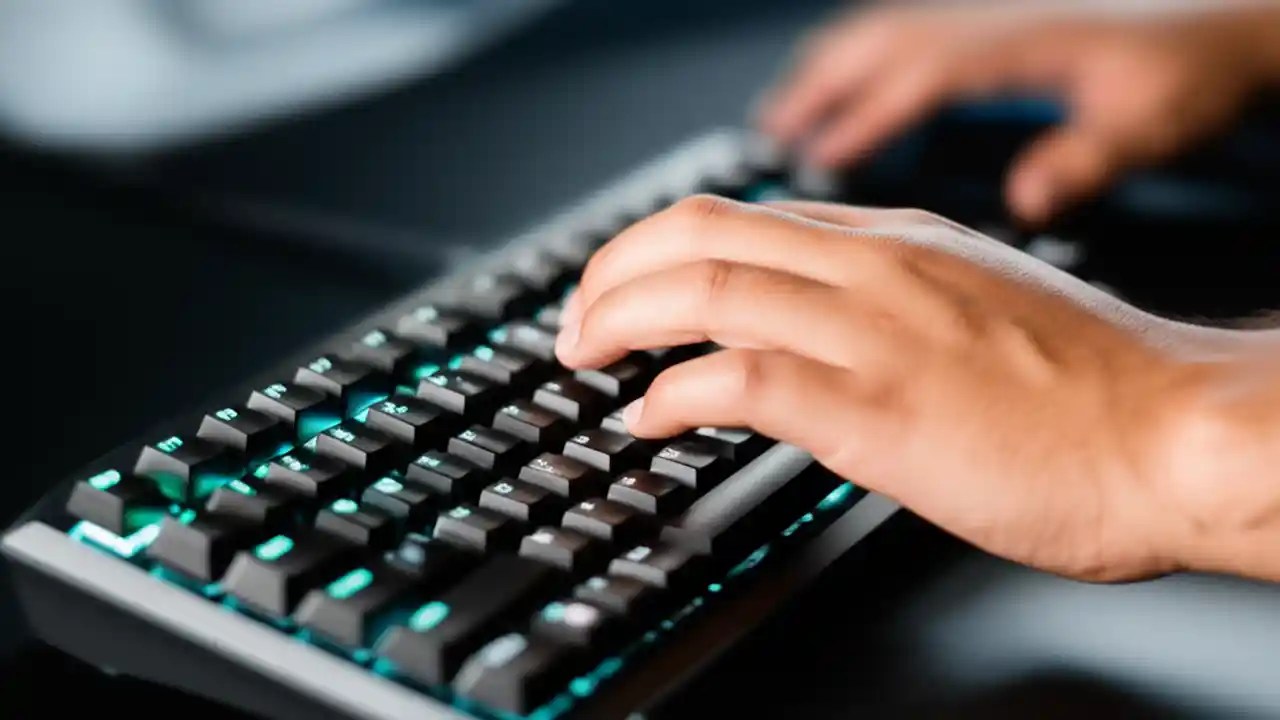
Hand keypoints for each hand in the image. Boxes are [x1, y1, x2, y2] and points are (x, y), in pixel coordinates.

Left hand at [554, 195, 1279, 581]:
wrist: (1168, 433)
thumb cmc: (1086, 387)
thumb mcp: (973, 305)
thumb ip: (891, 302)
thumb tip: (818, 328)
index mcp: (892, 241)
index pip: (737, 216)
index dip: (654, 250)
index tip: (619, 289)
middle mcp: (870, 269)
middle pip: (696, 235)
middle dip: (610, 274)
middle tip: (576, 323)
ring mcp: (869, 333)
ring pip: (702, 291)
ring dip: (619, 322)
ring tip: (584, 357)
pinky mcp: (875, 408)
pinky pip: (740, 381)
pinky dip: (673, 396)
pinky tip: (649, 418)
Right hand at [757, 0, 1279, 224]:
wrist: (1222, 26)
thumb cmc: (1191, 73)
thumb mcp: (1150, 122)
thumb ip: (1087, 158)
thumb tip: (1029, 196)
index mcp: (1015, 45)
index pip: (916, 79)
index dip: (861, 120)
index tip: (816, 162)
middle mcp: (987, 23)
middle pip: (875, 45)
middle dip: (813, 90)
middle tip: (767, 135)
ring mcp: (981, 20)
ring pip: (877, 35)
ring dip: (822, 73)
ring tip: (777, 117)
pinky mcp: (985, 30)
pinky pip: (898, 38)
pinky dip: (854, 65)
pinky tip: (844, 96)